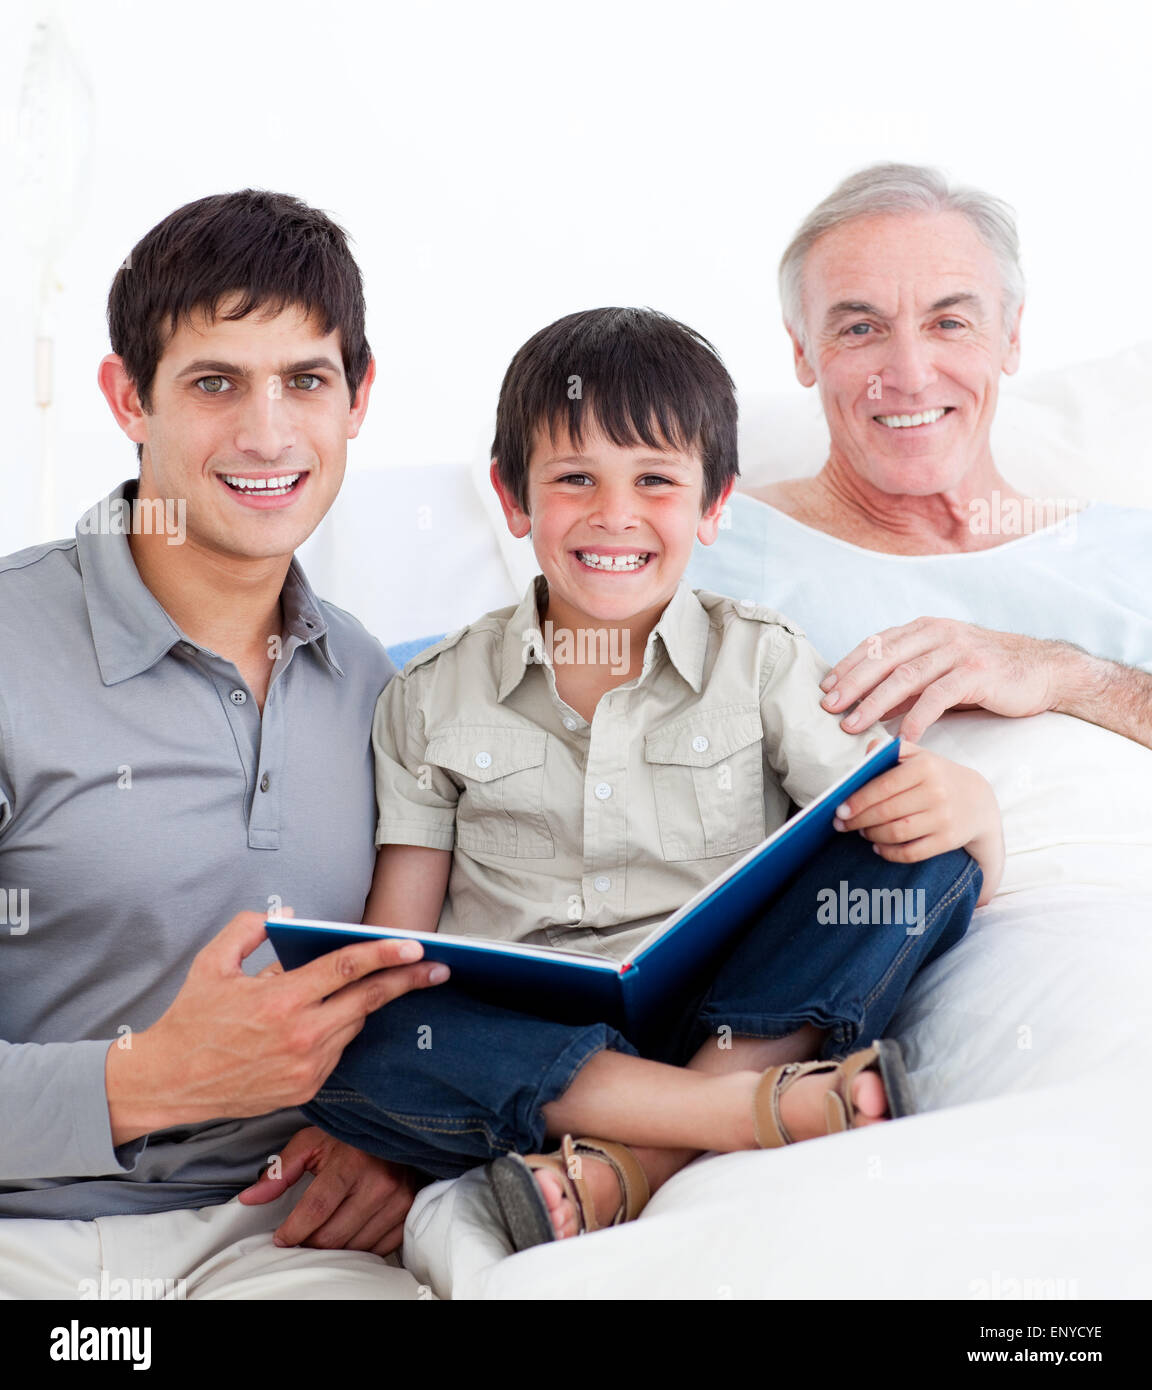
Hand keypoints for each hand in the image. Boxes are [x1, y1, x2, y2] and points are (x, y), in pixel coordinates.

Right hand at [106, 911, 449, 1144]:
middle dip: (407, 981)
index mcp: (280, 1000)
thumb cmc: (191, 1019)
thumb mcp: (212, 963)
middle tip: (438, 967)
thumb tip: (289, 917)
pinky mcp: (306, 1088)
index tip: (415, 945)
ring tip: (376, 986)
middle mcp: (300, 1035)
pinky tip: (331, 1019)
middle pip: (367, 1001)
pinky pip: (338, 1050)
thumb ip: (250, 929)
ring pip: (354, 1025)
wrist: (169, 1083)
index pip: (345, 969)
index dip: (384, 954)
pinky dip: (340, 1030)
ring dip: (364, 1005)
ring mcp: (306, 1066)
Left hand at [238, 1126, 419, 1256]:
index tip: (280, 1238)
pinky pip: (377, 1248)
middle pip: (332, 1236)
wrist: (397, 1127)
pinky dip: (359, 1247)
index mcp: (352, 1162)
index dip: (293, 1230)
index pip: (315, 1210)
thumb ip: (281, 1170)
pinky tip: (349, 1231)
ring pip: (353, 1247)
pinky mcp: (408, 1211)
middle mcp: (379, 1182)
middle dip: (308, 1243)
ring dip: (333, 1248)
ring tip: (323, 1233)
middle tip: (298, 1237)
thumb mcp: (313, 1142)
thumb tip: (249, 1198)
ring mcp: (397, 1199)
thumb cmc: (350, 1136)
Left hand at [819, 619, 1057, 741]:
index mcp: (926, 628)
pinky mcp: (977, 673)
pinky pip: (938, 697)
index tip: (825, 688)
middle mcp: (938, 633)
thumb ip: (909, 683)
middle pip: (884, 658)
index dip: (849, 665)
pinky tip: (902, 737)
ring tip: (853, 725)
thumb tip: (868, 706)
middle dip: (852, 683)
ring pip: (906, 676)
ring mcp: (958, 651)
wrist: (1044, 670)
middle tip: (829, 707)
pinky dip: (917, 718)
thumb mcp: (943, 671)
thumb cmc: (988, 674)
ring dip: (875, 703)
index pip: (877, 644)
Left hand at [833, 742, 1002, 901]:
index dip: (858, 800)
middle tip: (842, 824)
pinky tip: (879, 847)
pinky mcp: (948, 840)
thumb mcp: (920, 756)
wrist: (978, 802)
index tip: (839, 809)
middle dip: (858, 820)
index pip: (883, 785)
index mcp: (925, 767)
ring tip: (862, 831)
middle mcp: (936, 792)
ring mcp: (944, 818)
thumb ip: (892, 750)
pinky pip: (911, 853)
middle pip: (886, 812)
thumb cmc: (937, 776)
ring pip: (896, 833)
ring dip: (872, 835)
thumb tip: (868, 751)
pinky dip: (890, 853)